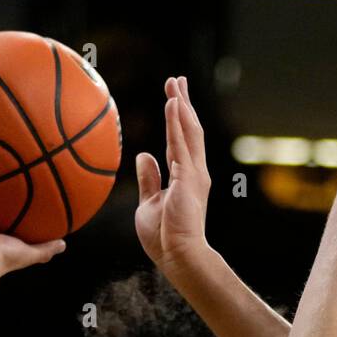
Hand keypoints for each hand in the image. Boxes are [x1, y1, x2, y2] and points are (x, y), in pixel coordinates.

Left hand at [135, 76, 210, 268]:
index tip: (173, 98)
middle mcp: (193, 171)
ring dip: (181, 105)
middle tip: (177, 80)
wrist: (178, 256)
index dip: (177, 117)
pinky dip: (177, 122)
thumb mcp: (150, 202)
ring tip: (175, 83)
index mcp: (184, 176)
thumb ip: (149, 178)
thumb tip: (143, 155)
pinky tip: (173, 104)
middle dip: (183, 103)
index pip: (180, 140)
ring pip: (188, 131)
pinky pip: (181, 144)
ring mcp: (193, 173)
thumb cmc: (164, 236)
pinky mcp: (188, 177)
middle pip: (189, 129)